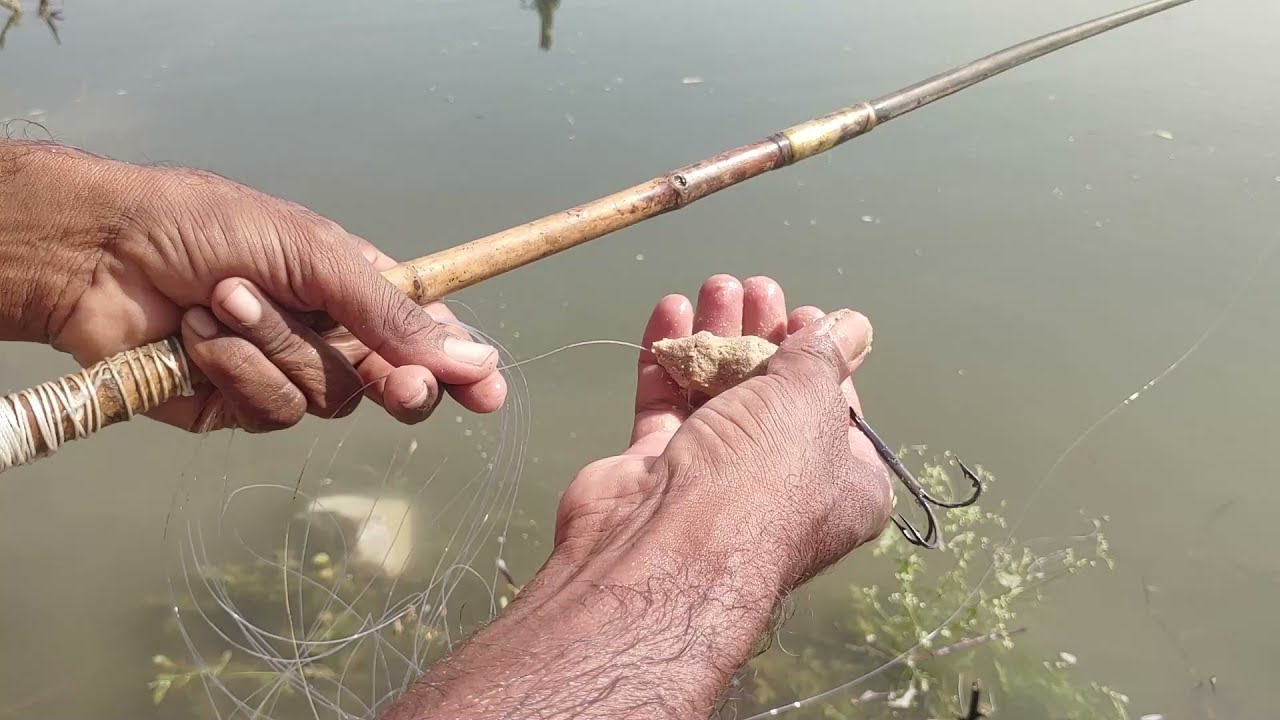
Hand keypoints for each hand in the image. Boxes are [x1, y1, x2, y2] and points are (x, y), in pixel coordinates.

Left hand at [2, 141, 505, 432]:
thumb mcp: (315, 255)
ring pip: (330, 398)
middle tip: (403, 385)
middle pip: (395, 386)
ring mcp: (284, 372)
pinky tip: (199, 336)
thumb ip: (392, 313)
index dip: (462, 366)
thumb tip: (474, 358)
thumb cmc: (206, 226)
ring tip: (225, 300)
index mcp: (354, 288)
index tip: (490, 391)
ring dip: (278, 347)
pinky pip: (272, 410)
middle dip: (398, 384)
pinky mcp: (238, 407)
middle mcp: (326, 335)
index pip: (426, 335)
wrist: (100, 254)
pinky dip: (239, 370)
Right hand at [555, 274, 892, 590]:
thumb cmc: (765, 473)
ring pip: (719, 395)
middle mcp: (782, 488)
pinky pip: (667, 404)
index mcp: (843, 486)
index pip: (839, 411)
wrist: (668, 543)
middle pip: (775, 397)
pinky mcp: (658, 471)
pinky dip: (670, 358)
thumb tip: (854, 324)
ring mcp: (715, 481)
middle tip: (754, 288)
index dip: (823, 359)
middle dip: (764, 335)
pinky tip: (671, 311)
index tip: (805, 315)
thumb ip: (823, 355)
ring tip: (713, 286)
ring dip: (717, 338)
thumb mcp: (809, 400)